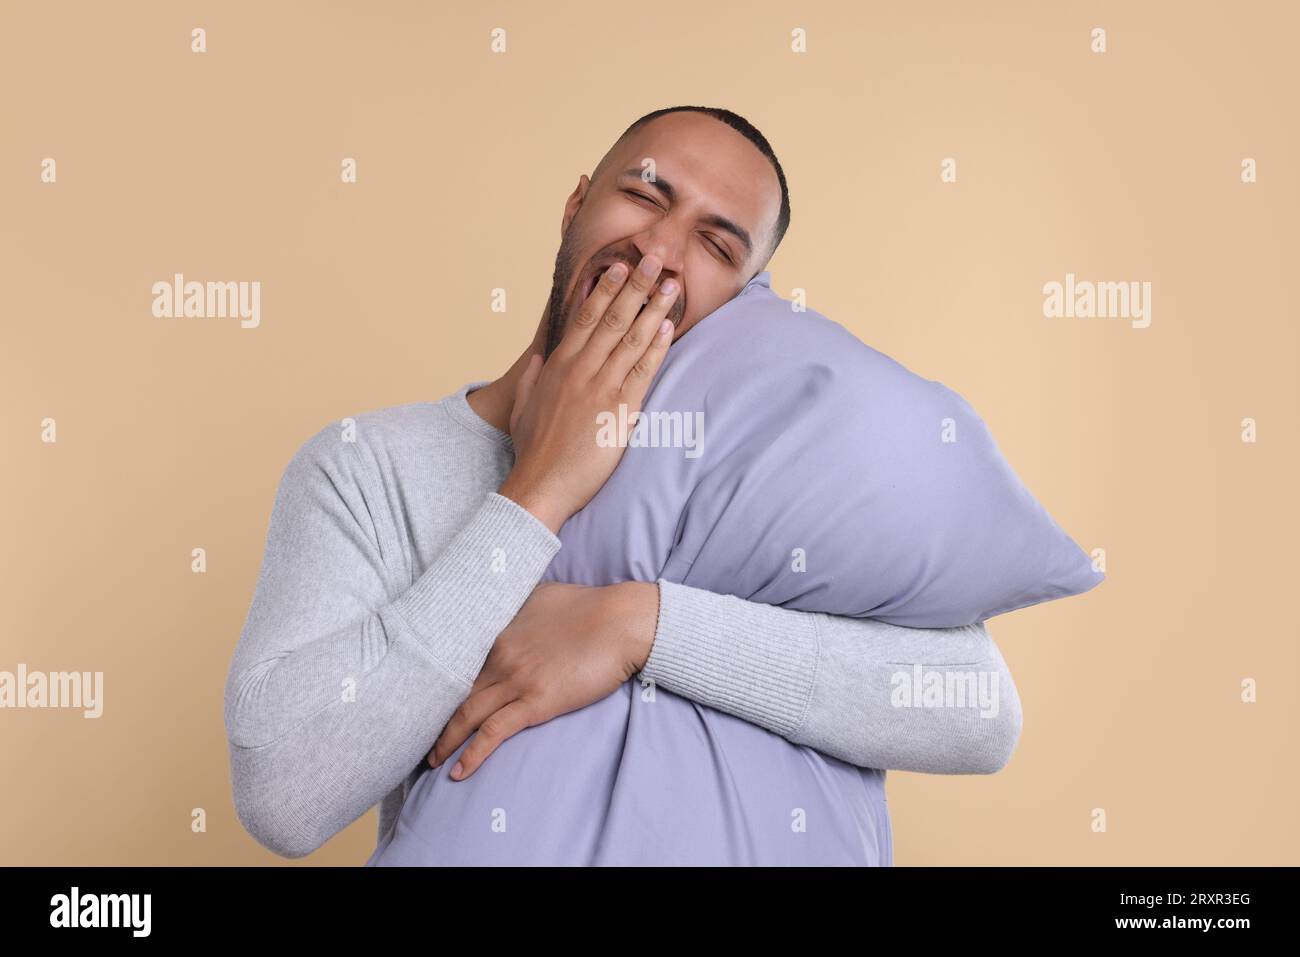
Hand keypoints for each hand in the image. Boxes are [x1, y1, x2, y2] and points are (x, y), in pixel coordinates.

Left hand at [426, 580, 659, 779]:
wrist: (621, 621)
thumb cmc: (589, 605)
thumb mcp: (540, 595)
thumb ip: (515, 606)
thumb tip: (505, 609)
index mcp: (498, 630)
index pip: (454, 659)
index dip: (436, 681)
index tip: (423, 696)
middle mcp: (499, 656)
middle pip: (452, 691)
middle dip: (430, 715)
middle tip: (414, 734)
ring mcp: (515, 680)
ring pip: (466, 715)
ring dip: (445, 741)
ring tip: (430, 760)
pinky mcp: (536, 702)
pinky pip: (494, 733)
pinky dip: (473, 754)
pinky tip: (458, 772)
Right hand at [498, 254, 679, 532]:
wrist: (540, 484)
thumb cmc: (532, 451)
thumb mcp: (523, 408)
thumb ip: (531, 379)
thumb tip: (537, 359)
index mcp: (558, 365)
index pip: (585, 316)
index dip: (606, 288)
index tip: (620, 266)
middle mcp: (580, 369)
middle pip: (613, 317)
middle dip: (637, 285)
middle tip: (656, 258)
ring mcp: (601, 388)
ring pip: (631, 338)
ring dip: (654, 308)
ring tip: (672, 285)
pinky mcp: (620, 411)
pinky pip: (643, 372)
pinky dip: (657, 347)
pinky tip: (669, 327)